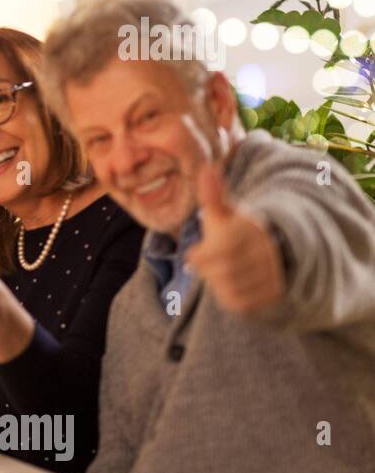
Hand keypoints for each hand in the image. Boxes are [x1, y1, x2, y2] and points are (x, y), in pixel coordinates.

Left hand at [185, 164, 284, 314]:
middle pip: (217, 273)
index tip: (196, 254)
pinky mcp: (272, 294)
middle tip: (214, 263)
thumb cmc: (238, 231)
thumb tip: (206, 168)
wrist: (277, 251)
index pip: (209, 254)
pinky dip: (230, 296)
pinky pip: (238, 303)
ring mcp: (270, 274)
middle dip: (209, 270)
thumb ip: (213, 195)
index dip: (199, 257)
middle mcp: (263, 252)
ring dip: (219, 283)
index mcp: (249, 230)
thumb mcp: (225, 213)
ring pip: (226, 289)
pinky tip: (235, 283)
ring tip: (226, 271)